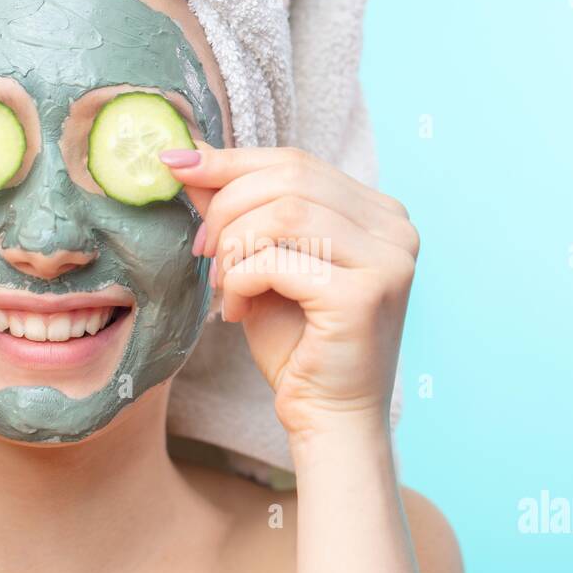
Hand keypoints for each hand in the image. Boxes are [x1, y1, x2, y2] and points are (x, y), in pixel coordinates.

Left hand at [162, 146, 418, 440]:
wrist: (329, 417)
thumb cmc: (298, 344)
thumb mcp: (261, 262)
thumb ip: (237, 209)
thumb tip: (190, 155)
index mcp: (377, 212)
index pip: (296, 162)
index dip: (231, 161)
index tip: (177, 165)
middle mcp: (395, 228)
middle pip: (290, 178)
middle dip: (227, 207)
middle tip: (200, 249)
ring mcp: (387, 259)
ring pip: (283, 214)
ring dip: (233, 247)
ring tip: (221, 284)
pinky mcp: (365, 294)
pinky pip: (278, 261)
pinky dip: (241, 280)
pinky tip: (236, 310)